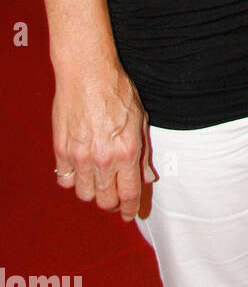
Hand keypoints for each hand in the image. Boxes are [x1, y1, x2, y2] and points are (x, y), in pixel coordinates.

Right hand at [52, 66, 154, 220]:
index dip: (129, 209)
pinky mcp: (61, 151)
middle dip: (112, 203)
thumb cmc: (116, 90)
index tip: (129, 214)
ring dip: (92, 192)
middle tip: (114, 197)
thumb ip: (144, 152)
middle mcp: (103, 159)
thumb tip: (147, 177)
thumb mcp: (140, 119)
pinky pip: (65, 179)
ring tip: (98, 181)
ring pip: (84, 194)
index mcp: (127, 152)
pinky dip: (73, 179)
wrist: (87, 73)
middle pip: (106, 200)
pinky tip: (80, 170)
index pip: (129, 193)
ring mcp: (80, 157)